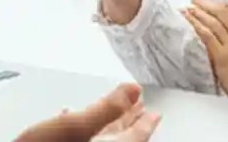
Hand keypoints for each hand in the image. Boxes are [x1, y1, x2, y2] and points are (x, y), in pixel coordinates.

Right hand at [15, 83, 161, 141]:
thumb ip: (108, 107)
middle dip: (128, 120)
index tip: (155, 111)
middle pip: (122, 139)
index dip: (147, 121)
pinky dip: (85, 129)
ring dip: (108, 124)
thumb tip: (133, 90)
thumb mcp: (76, 126)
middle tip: (138, 106)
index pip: (138, 136)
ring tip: (113, 111)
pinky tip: (73, 118)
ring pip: (102, 140)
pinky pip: (83, 141)